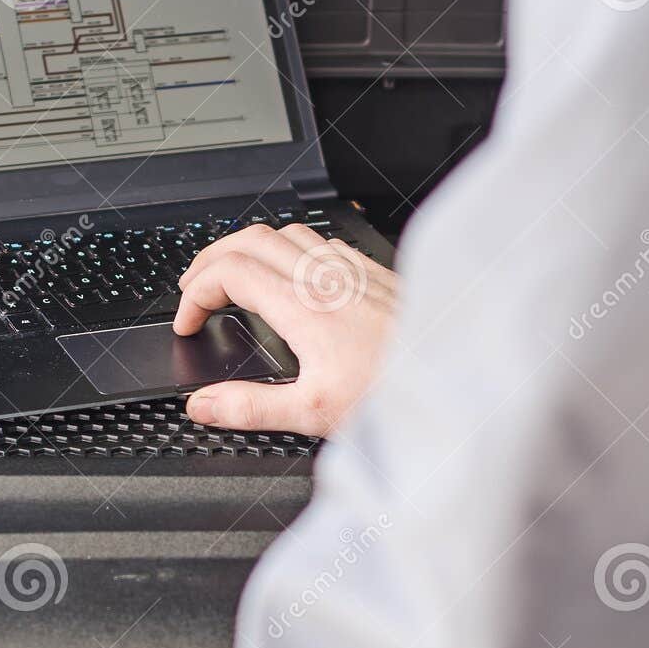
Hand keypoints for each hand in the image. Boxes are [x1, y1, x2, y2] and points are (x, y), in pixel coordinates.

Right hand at [174, 223, 397, 436]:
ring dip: (250, 249)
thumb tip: (204, 405)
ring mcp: (353, 271)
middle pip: (250, 238)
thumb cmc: (397, 394)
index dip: (195, 292)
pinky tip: (297, 277)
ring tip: (235, 275)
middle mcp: (327, 278)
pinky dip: (292, 251)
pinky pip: (323, 242)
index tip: (188, 320)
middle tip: (194, 289)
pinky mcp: (376, 275)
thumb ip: (251, 408)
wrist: (460, 380)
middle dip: (211, 259)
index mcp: (304, 307)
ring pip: (286, 233)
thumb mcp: (313, 414)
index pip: (229, 272)